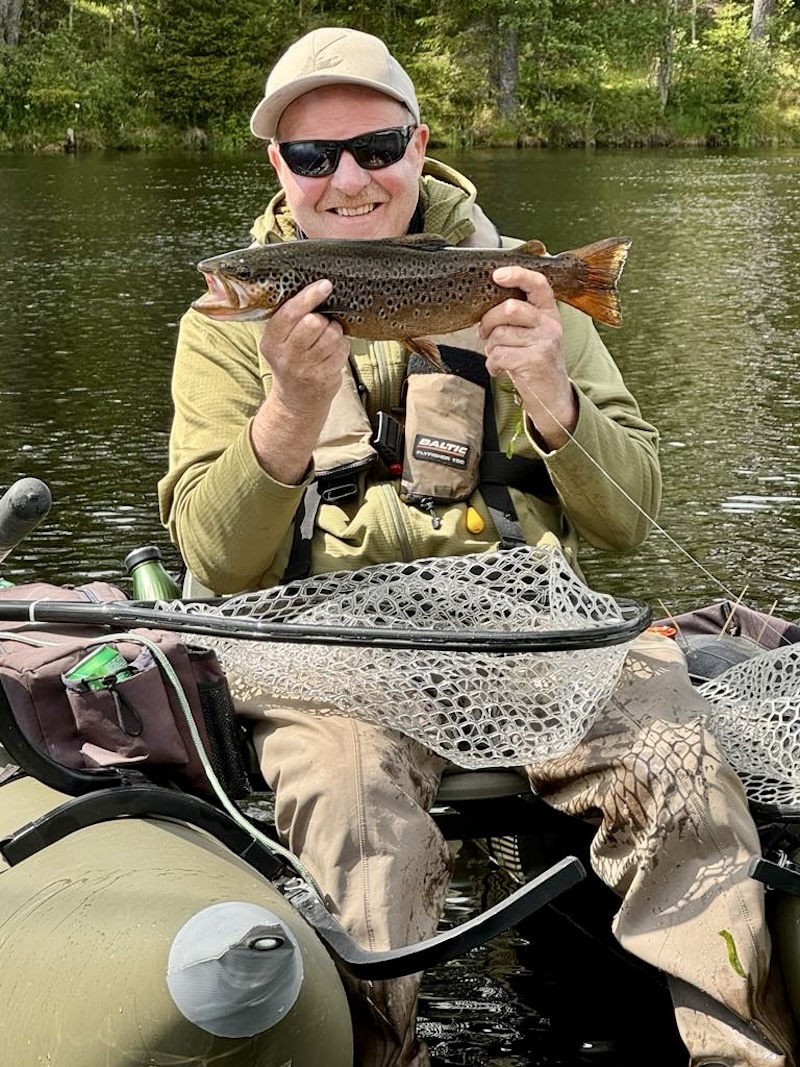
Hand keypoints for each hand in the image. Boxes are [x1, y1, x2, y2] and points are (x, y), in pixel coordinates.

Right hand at [259, 279, 350, 415]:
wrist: (296, 400)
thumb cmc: (290, 362)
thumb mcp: (279, 342)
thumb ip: (289, 320)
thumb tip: (315, 289)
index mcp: (272, 342)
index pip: (290, 313)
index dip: (309, 297)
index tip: (324, 285)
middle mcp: (287, 356)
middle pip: (314, 323)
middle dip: (322, 318)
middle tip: (320, 323)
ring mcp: (307, 368)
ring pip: (331, 335)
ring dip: (334, 331)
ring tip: (326, 339)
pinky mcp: (325, 376)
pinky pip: (342, 349)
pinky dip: (341, 346)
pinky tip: (332, 352)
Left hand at [478, 266, 577, 449]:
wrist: (552, 396)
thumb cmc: (533, 359)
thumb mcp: (532, 333)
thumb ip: (516, 316)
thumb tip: (484, 304)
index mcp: (548, 312)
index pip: (537, 284)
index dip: (517, 275)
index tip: (496, 275)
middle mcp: (550, 324)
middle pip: (509, 309)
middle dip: (488, 322)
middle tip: (484, 334)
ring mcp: (545, 343)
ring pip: (500, 334)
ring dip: (490, 347)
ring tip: (497, 355)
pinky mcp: (535, 361)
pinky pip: (499, 355)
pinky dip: (492, 364)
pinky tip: (499, 369)